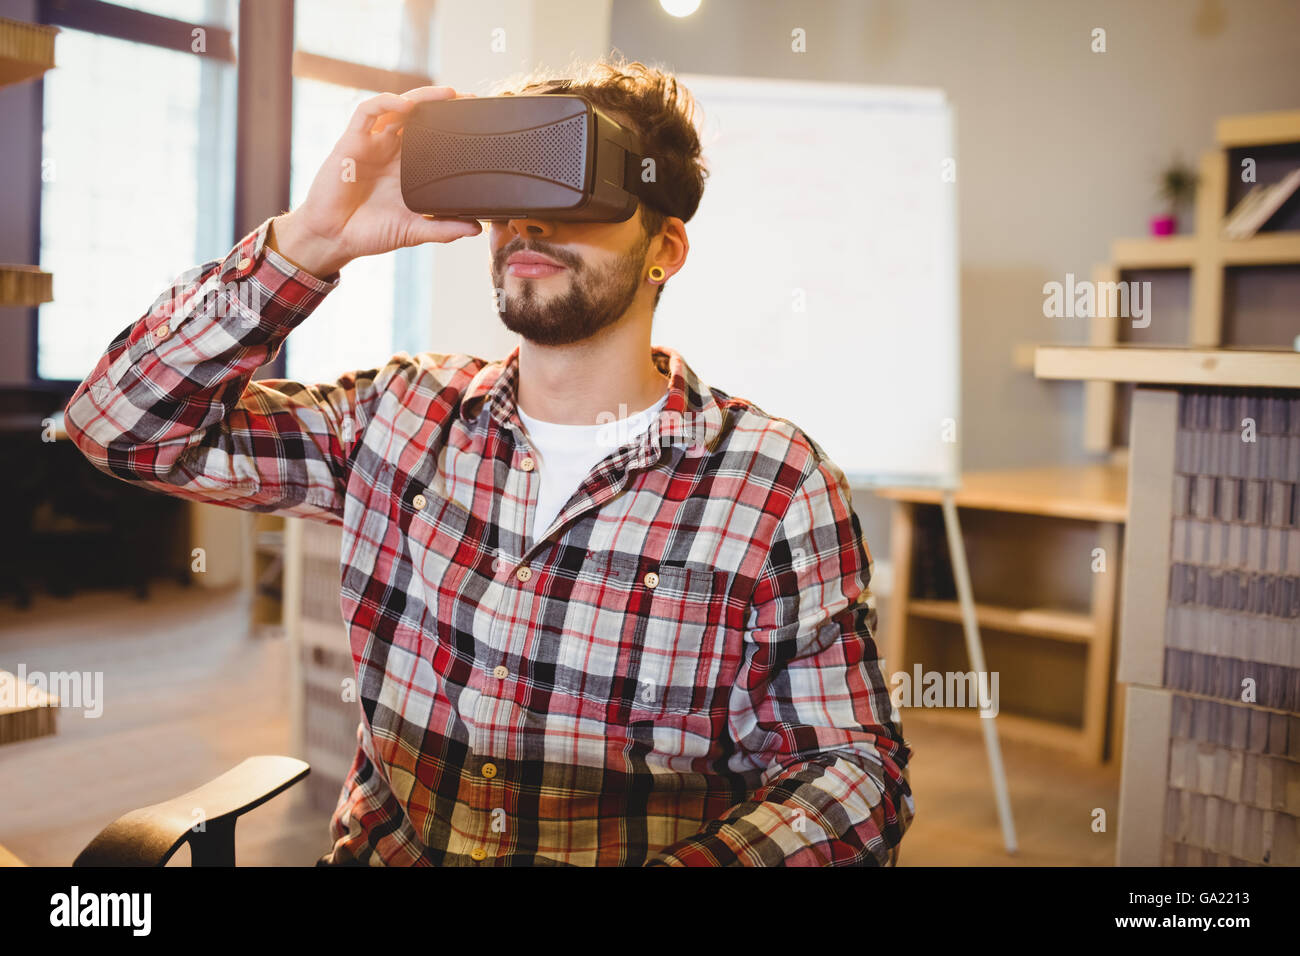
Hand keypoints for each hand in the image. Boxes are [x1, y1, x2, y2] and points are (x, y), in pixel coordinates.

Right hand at [271, 86, 482, 276]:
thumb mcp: (413, 231)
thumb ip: (443, 229)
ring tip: (446, 94)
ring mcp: (372, 144)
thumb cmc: (369, 233)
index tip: (479, 122)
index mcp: (408, 169)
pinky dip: (385, 102)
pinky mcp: (352, 142)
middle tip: (468, 98)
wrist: (335, 238)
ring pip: (397, 107)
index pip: (434, 139)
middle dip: (442, 105)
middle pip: (419, 117)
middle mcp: (391, 152)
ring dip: (421, 97)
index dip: (453, 128)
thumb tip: (476, 229)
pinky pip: (367, 112)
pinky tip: (404, 103)